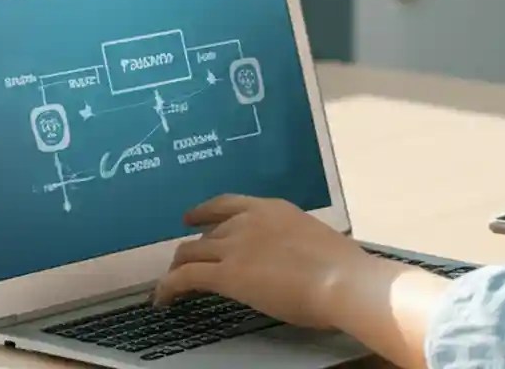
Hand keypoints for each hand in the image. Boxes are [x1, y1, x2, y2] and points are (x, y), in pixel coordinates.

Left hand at [152, 194, 372, 329]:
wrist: (341, 280)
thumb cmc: (341, 266)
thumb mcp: (313, 240)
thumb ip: (292, 243)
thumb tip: (290, 257)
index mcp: (273, 209)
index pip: (228, 204)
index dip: (205, 211)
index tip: (191, 218)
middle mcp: (248, 221)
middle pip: (207, 233)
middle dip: (196, 250)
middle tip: (191, 266)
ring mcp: (235, 246)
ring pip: (189, 253)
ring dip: (179, 268)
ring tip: (172, 285)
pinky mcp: (225, 274)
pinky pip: (183, 278)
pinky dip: (168, 288)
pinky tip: (163, 300)